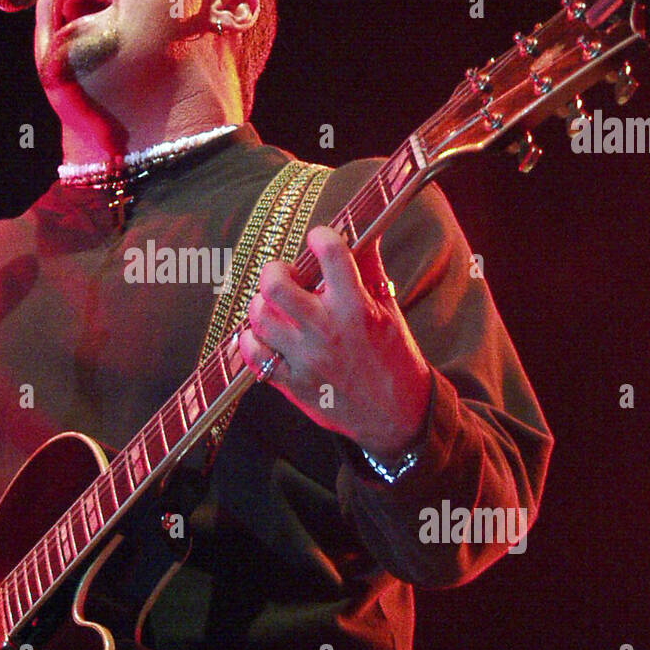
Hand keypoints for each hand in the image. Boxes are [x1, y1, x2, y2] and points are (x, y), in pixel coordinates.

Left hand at [239, 226, 431, 460]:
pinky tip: (264, 337)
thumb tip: (365, 233)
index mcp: (356, 307)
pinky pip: (254, 357)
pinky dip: (251, 342)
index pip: (330, 253)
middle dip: (275, 272)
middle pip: (275, 286)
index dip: (320, 236)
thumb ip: (371, 269)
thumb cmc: (396, 359)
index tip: (317, 239)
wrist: (398, 415)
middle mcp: (327, 330)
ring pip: (259, 318)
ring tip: (275, 308)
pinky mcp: (293, 384)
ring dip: (261, 306)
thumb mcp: (389, 310)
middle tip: (285, 277)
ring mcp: (306, 359)